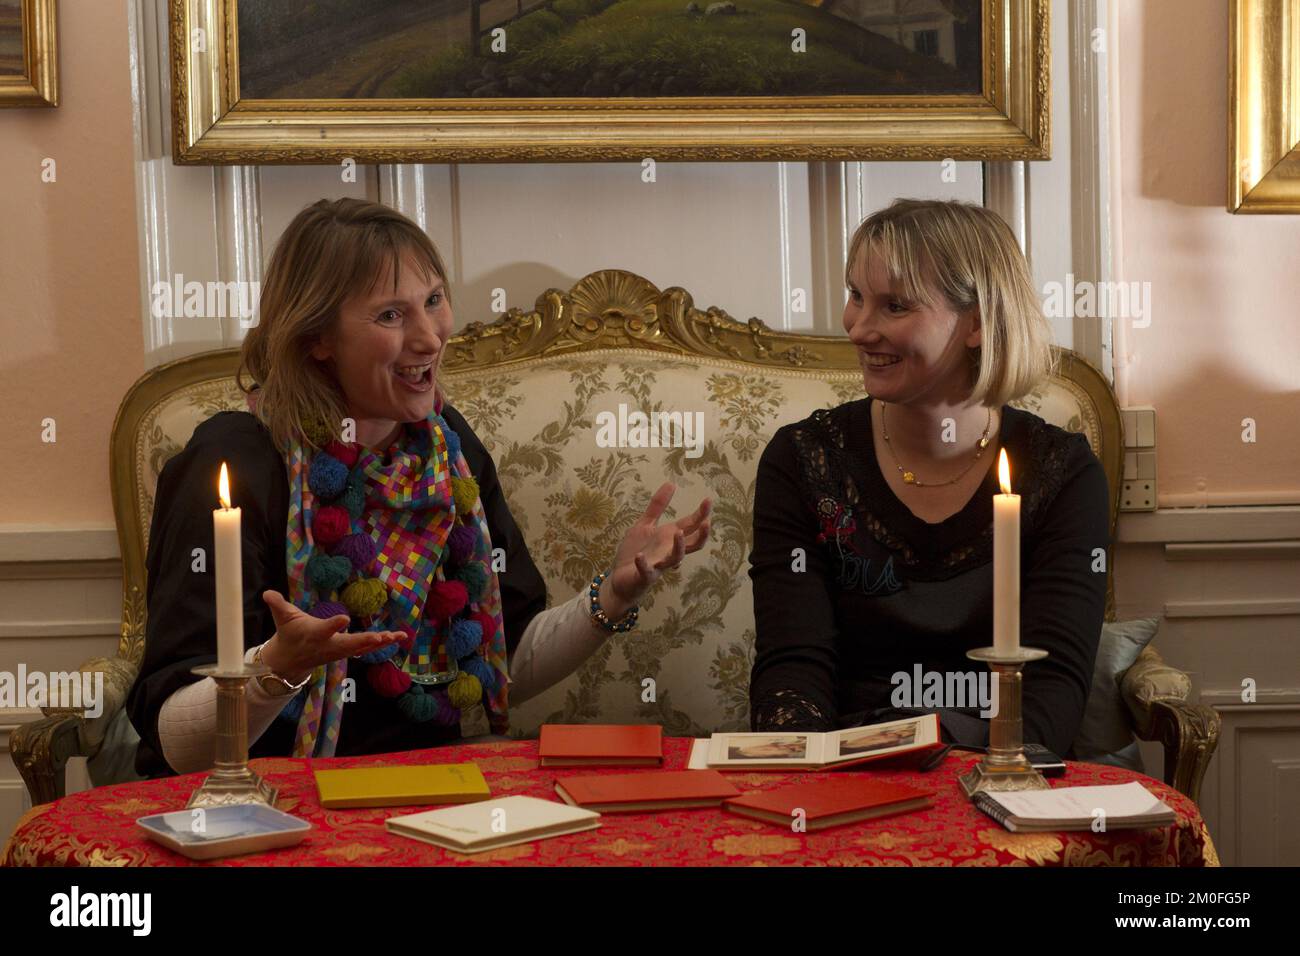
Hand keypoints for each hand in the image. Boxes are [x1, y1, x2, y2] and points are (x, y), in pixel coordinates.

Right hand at [260, 590, 402, 682]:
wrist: (290, 660)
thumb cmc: (289, 633)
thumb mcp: (282, 618)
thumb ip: (277, 605)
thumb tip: (267, 592)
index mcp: (314, 634)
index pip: (324, 629)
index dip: (333, 625)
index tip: (344, 619)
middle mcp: (329, 644)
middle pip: (348, 644)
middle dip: (364, 641)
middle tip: (380, 637)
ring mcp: (339, 651)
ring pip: (362, 647)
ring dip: (380, 642)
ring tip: (398, 636)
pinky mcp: (347, 651)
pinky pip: (367, 648)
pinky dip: (382, 643)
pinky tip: (398, 638)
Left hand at [602, 483, 711, 618]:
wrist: (619, 578)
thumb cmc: (636, 551)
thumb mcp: (645, 525)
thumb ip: (658, 507)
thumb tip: (671, 483)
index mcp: (669, 538)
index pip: (690, 526)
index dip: (700, 514)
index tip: (708, 500)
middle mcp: (668, 551)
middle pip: (692, 545)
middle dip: (701, 535)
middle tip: (707, 522)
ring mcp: (658, 565)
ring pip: (675, 559)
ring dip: (678, 547)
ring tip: (678, 532)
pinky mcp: (644, 576)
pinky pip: (647, 571)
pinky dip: (644, 564)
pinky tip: (640, 556)